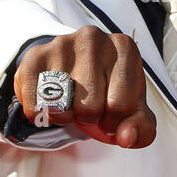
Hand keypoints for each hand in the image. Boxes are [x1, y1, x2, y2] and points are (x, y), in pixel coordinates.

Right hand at [13, 26, 155, 148]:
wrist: (73, 70)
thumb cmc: (109, 91)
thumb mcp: (132, 110)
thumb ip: (141, 128)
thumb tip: (127, 138)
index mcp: (124, 48)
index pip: (121, 106)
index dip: (114, 122)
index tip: (110, 112)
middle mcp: (93, 38)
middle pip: (90, 108)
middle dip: (89, 119)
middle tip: (88, 106)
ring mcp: (61, 44)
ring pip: (61, 107)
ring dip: (65, 117)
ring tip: (71, 102)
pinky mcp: (34, 56)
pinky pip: (35, 105)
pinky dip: (41, 115)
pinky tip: (50, 101)